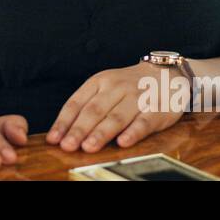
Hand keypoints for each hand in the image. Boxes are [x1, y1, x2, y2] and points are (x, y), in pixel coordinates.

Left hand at [47, 62, 184, 152]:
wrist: (166, 73)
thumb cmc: (128, 86)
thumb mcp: (104, 87)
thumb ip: (86, 106)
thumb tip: (62, 132)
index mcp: (99, 81)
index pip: (77, 102)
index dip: (64, 122)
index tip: (54, 139)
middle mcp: (116, 88)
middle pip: (94, 110)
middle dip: (79, 130)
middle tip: (67, 146)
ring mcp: (137, 98)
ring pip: (116, 117)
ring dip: (101, 133)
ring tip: (88, 146)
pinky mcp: (157, 110)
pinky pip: (143, 122)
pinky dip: (132, 133)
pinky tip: (122, 142)